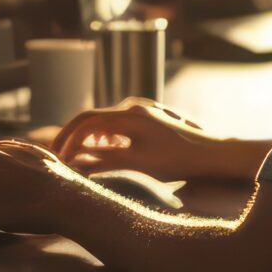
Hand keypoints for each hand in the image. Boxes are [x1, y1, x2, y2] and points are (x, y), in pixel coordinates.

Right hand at [50, 99, 235, 179]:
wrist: (214, 154)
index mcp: (128, 115)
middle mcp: (133, 106)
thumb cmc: (177, 161)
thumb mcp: (137, 164)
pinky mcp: (151, 116)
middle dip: (74, 138)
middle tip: (60, 156)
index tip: (57, 158)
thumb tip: (75, 161)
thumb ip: (103, 161)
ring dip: (90, 137)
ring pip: (106, 120)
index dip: (67, 140)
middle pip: (93, 118)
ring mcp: (144, 109)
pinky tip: (109, 149)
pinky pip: (120, 122)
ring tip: (81, 156)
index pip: (85, 122)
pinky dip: (107, 136)